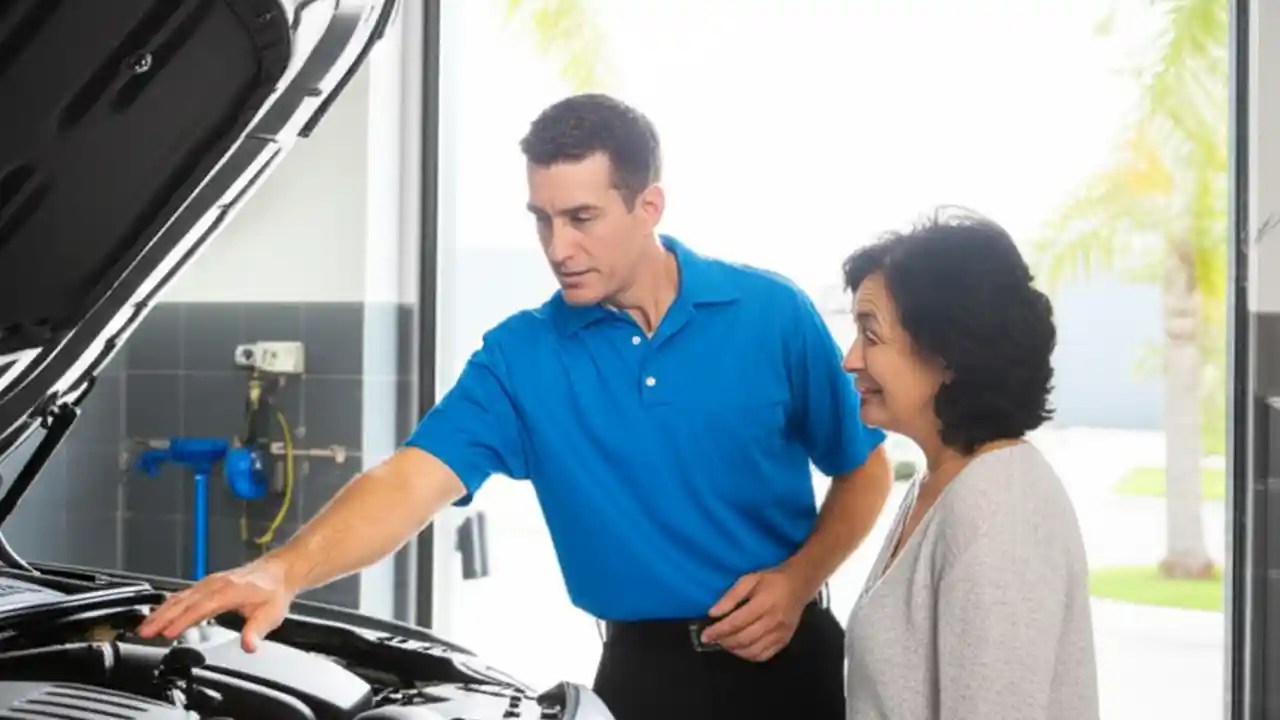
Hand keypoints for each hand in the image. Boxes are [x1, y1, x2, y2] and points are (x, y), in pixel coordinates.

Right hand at [135, 558, 296, 652]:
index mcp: (229, 590)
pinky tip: (159, 613)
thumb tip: (249, 645)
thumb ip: (257, 630)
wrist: (279, 571)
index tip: (166, 634)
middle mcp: (216, 584)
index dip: (182, 621)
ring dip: (161, 611)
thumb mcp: (270, 614)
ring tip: (144, 626)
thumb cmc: (273, 592)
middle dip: (161, 617)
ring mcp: (210, 582)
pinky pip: (184, 594)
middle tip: (143, 633)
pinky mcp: (208, 584)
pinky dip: (169, 604)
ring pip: (180, 596)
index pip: (200, 607)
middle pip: (183, 601)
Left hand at [700, 566, 809, 661]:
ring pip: (753, 650)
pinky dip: (749, 655)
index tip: (704, 635)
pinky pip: (764, 655)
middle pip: (744, 638)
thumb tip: (713, 613)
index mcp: (764, 603)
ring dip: (735, 650)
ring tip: (725, 643)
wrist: (799, 585)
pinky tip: (740, 648)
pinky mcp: (785, 641)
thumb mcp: (749, 579)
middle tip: (712, 639)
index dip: (718, 631)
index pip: (736, 622)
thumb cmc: (771, 580)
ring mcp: (781, 634)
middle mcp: (773, 621)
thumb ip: (731, 596)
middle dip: (724, 641)